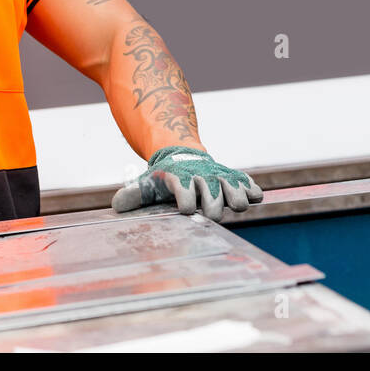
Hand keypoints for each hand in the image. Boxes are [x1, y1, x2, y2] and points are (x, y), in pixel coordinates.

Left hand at [111, 145, 262, 220]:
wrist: (182, 156)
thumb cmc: (163, 177)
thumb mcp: (147, 184)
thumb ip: (133, 194)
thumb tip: (116, 206)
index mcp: (180, 179)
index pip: (185, 192)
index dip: (187, 201)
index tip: (186, 210)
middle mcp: (202, 177)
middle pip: (213, 196)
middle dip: (213, 206)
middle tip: (211, 214)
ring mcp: (220, 176)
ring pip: (235, 189)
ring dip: (236, 198)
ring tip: (236, 205)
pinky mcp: (234, 177)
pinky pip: (249, 183)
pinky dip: (252, 190)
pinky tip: (253, 196)